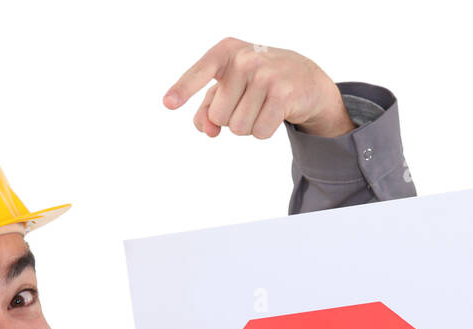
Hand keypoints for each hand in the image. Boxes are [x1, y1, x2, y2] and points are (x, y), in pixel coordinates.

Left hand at [162, 37, 354, 139]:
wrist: (303, 77)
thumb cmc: (256, 83)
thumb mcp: (229, 88)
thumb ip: (208, 109)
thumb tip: (208, 130)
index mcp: (226, 52)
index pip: (200, 72)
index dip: (183, 89)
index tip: (168, 103)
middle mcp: (244, 59)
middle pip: (219, 116)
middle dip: (231, 118)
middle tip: (249, 101)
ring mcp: (266, 75)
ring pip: (239, 128)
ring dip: (248, 126)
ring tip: (262, 106)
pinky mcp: (284, 94)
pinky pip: (260, 132)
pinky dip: (264, 131)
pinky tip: (275, 113)